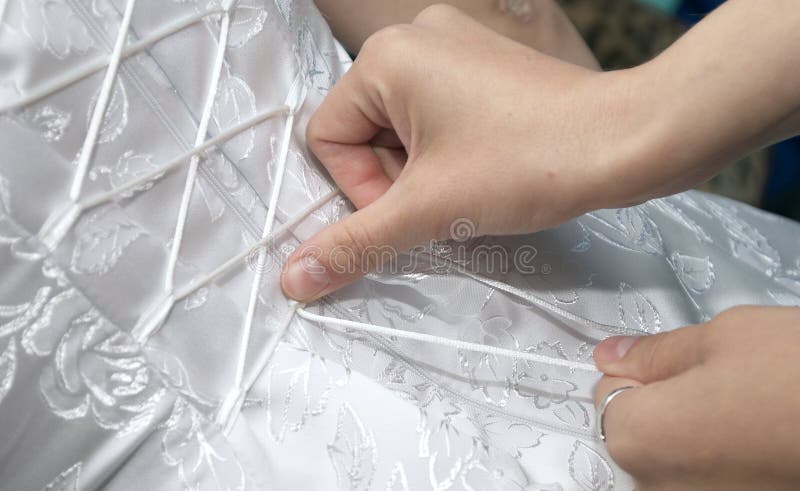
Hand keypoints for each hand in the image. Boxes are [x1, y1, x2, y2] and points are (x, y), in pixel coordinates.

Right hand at [280, 5, 645, 301]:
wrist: (627, 141)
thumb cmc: (529, 162)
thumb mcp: (428, 210)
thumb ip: (354, 244)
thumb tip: (294, 280)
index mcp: (386, 57)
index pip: (328, 138)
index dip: (359, 188)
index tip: (411, 207)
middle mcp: (416, 37)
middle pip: (364, 133)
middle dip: (395, 180)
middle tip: (444, 200)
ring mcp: (455, 44)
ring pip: (402, 129)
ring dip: (423, 171)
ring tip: (471, 184)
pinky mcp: (485, 63)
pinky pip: (438, 114)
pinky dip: (448, 152)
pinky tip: (486, 167)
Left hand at [593, 306, 799, 489]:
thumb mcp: (723, 339)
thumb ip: (657, 350)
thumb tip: (619, 353)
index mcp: (639, 438)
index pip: (606, 389)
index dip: (640, 365)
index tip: (672, 358)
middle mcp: (660, 485)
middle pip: (638, 425)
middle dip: (669, 396)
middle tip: (722, 377)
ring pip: (675, 449)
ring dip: (700, 425)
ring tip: (751, 404)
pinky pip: (707, 471)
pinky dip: (725, 450)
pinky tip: (761, 430)